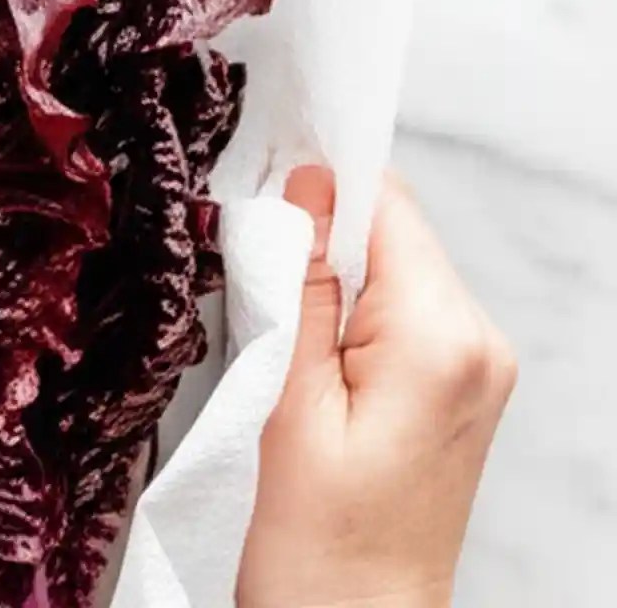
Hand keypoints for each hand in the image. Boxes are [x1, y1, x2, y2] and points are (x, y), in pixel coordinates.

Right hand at [237, 167, 517, 606]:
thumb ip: (301, 290)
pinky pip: (407, 312)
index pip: (388, 206)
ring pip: (397, 270)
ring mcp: (479, 366)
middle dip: (323, 238)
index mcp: (440, 340)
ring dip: (334, 280)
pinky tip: (315, 360)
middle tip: (257, 285)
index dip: (321, 187)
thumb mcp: (288, 407)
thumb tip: (306, 193)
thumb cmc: (319, 549)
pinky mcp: (461, 387)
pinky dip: (357, 314)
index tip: (265, 197)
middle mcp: (479, 343)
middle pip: (395, 233)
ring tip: (285, 344)